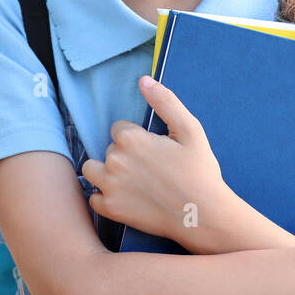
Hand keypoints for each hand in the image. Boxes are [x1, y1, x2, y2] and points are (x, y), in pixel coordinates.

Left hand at [82, 75, 230, 244]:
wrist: (202, 215)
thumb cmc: (199, 171)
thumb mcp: (190, 130)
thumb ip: (165, 101)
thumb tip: (144, 80)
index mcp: (131, 139)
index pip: (119, 129)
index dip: (137, 138)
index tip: (154, 150)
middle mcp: (114, 161)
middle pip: (109, 149)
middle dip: (124, 155)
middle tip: (150, 169)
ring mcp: (110, 187)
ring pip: (92, 170)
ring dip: (105, 172)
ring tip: (130, 180)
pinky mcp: (110, 209)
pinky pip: (94, 198)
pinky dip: (105, 197)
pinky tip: (125, 197)